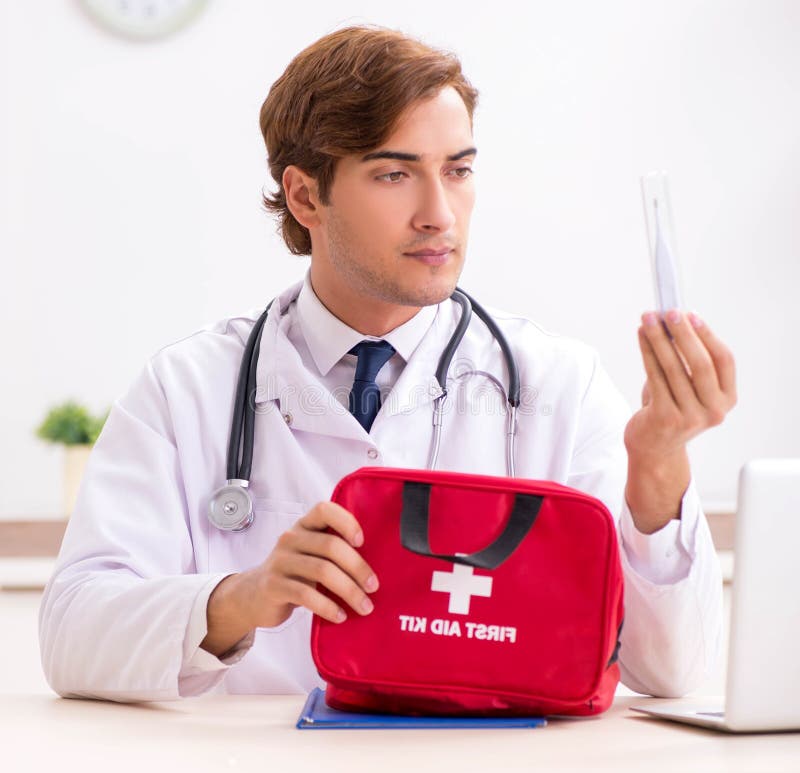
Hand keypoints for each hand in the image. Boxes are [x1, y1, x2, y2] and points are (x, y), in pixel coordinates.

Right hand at [201, 502, 377, 656]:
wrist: (253, 596)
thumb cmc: (294, 574)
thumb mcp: (310, 555)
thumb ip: (332, 551)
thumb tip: (377, 563)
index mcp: (304, 527)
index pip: (324, 509)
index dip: (346, 521)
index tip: (363, 540)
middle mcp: (290, 538)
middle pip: (331, 546)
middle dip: (357, 567)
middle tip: (373, 586)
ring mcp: (280, 561)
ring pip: (322, 571)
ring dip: (349, 590)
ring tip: (364, 606)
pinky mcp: (273, 585)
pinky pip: (306, 594)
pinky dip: (328, 606)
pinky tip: (340, 616)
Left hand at [623, 309, 736, 531]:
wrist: (654, 449)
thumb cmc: (671, 410)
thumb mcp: (688, 388)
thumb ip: (687, 362)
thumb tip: (672, 321)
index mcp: (726, 399)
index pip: (723, 360)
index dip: (707, 335)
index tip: (691, 314)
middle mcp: (713, 410)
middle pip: (700, 363)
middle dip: (683, 334)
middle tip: (668, 312)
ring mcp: (690, 417)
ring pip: (673, 368)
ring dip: (659, 339)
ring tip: (648, 319)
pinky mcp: (665, 418)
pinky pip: (655, 377)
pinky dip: (647, 353)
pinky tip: (641, 337)